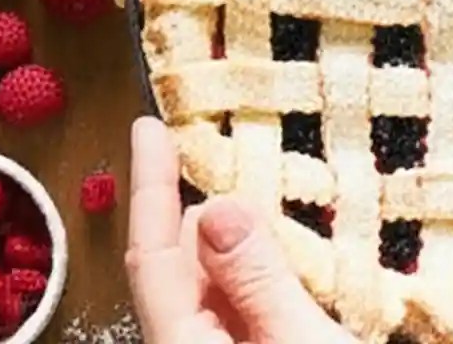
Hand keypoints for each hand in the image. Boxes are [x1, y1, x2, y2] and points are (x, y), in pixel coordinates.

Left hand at [125, 117, 354, 342]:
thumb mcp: (301, 340)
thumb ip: (260, 280)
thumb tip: (221, 209)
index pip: (153, 255)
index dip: (151, 186)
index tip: (151, 130)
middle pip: (182, 266)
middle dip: (206, 206)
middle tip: (231, 150)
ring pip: (216, 283)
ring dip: (242, 239)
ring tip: (270, 192)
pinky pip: (243, 305)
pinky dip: (262, 270)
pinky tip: (291, 251)